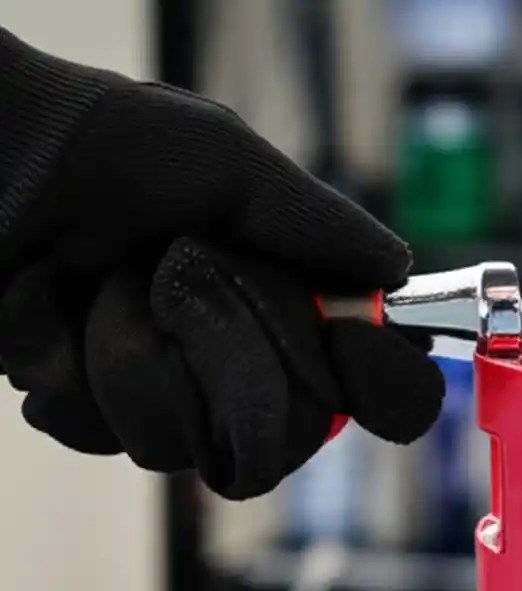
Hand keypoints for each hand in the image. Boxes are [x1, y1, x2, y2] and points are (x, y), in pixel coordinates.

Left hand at [0, 29, 442, 497]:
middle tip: (179, 271)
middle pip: (283, 431)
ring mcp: (163, 385)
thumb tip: (395, 269)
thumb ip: (314, 224)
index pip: (367, 380)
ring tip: (98, 279)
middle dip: (224, 351)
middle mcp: (235, 350)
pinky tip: (51, 311)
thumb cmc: (99, 142)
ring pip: (181, 441)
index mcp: (284, 292)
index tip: (352, 350)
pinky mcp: (88, 405)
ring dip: (128, 350)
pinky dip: (69, 364)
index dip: (377, 385)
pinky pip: (101, 431)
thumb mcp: (225, 162)